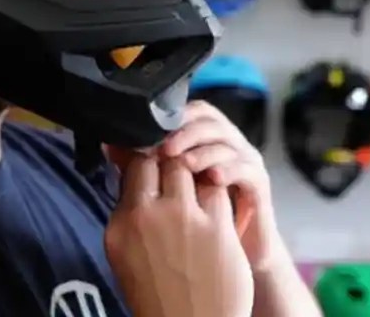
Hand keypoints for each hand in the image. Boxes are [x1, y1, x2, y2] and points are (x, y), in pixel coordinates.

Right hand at [104, 153, 253, 316]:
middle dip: (171, 159)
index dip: (147, 154)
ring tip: (197, 187)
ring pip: (189, 168)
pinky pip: (217, 189)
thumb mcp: (125, 253)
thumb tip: (126, 165)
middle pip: (161, 159)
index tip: (155, 154)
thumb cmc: (157, 295)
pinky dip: (216, 191)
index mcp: (121, 226)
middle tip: (179, 166)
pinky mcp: (217, 228)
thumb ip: (128, 210)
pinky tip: (216, 204)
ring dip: (194, 172)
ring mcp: (184, 220)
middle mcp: (148, 217)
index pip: (133, 165)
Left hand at [158, 101, 287, 272]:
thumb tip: (110, 146)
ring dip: (203, 150)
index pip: (188, 112)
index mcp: (204, 140)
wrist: (237, 256)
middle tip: (163, 148)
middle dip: (184, 131)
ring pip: (226, 141)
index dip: (169, 118)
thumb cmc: (200, 223)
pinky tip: (213, 178)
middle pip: (208, 120)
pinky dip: (229, 170)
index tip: (145, 132)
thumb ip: (143, 168)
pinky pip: (245, 168)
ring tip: (184, 163)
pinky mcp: (259, 183)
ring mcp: (245, 161)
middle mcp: (226, 144)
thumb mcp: (168, 192)